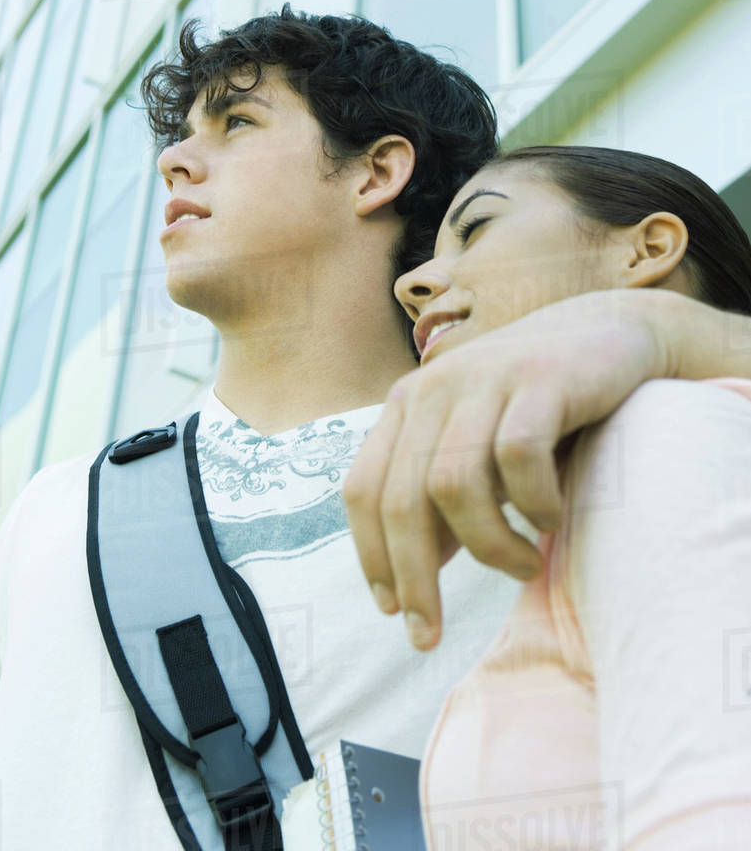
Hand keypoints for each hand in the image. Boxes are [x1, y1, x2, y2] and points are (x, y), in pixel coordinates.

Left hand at [343, 289, 673, 649]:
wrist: (606, 334)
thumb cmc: (533, 408)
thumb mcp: (474, 450)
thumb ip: (439, 501)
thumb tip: (409, 579)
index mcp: (407, 405)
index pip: (363, 489)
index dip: (372, 556)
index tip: (392, 612)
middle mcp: (433, 387)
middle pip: (403, 498)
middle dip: (414, 578)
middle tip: (432, 633)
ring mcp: (484, 378)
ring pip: (455, 485)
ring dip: (488, 547)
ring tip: (524, 566)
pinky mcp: (539, 378)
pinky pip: (519, 457)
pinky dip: (533, 503)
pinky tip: (550, 520)